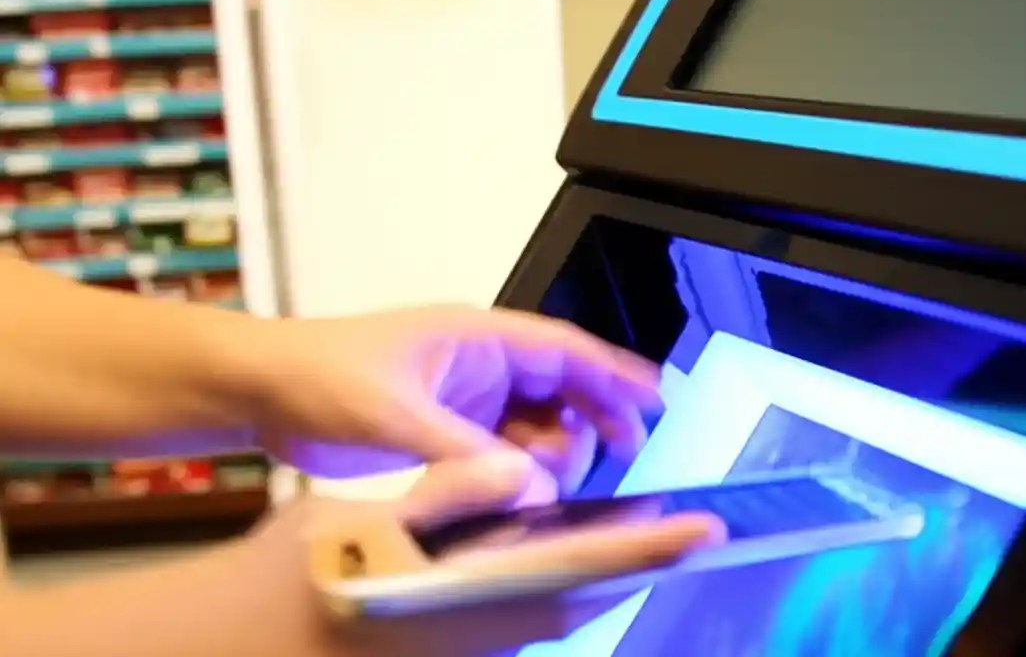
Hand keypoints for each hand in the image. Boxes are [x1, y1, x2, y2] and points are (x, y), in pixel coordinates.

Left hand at [246, 306, 662, 492]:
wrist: (262, 390)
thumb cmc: (321, 375)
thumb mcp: (394, 412)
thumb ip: (462, 451)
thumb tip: (532, 486)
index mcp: (476, 336)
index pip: (563, 348)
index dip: (613, 371)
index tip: (655, 395)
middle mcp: (479, 365)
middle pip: (560, 386)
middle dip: (596, 414)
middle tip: (626, 448)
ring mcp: (463, 399)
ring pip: (534, 424)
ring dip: (554, 450)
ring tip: (557, 481)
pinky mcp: (444, 431)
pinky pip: (501, 451)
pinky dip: (520, 471)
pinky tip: (526, 494)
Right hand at [258, 451, 723, 656]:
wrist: (241, 646)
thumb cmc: (295, 580)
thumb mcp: (363, 522)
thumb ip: (448, 496)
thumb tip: (523, 471)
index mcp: (468, 594)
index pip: (582, 565)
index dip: (647, 546)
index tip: (702, 529)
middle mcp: (482, 634)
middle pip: (584, 599)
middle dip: (636, 564)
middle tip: (678, 527)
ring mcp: (468, 652)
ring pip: (559, 615)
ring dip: (601, 577)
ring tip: (631, 536)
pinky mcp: (449, 656)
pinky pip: (527, 624)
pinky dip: (557, 589)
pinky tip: (552, 559)